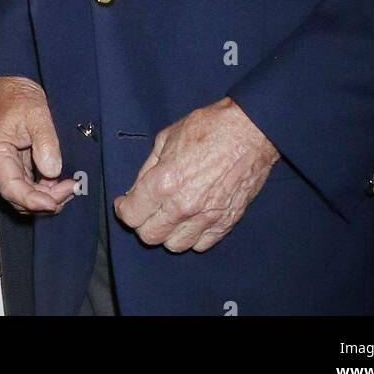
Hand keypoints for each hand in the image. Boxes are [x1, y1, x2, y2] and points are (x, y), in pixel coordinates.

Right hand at [0, 76, 77, 214]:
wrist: (9, 86)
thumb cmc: (18, 97)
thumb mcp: (36, 112)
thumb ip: (45, 141)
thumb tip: (53, 171)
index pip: (11, 188)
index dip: (33, 200)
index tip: (55, 201)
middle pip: (18, 197)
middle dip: (46, 199)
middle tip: (72, 188)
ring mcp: (2, 169)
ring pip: (23, 195)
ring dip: (46, 197)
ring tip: (70, 186)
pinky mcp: (12, 167)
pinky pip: (26, 186)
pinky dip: (43, 189)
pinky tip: (61, 183)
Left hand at [114, 97, 278, 251]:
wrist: (250, 131)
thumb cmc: (209, 127)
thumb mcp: (166, 138)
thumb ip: (148, 168)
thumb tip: (137, 189)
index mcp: (164, 182)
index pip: (132, 215)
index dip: (123, 209)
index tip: (124, 203)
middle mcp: (183, 206)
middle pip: (150, 236)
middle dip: (142, 223)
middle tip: (146, 209)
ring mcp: (206, 217)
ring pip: (175, 245)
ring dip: (168, 232)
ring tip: (170, 215)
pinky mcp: (226, 222)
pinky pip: (202, 244)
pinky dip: (193, 236)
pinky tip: (192, 219)